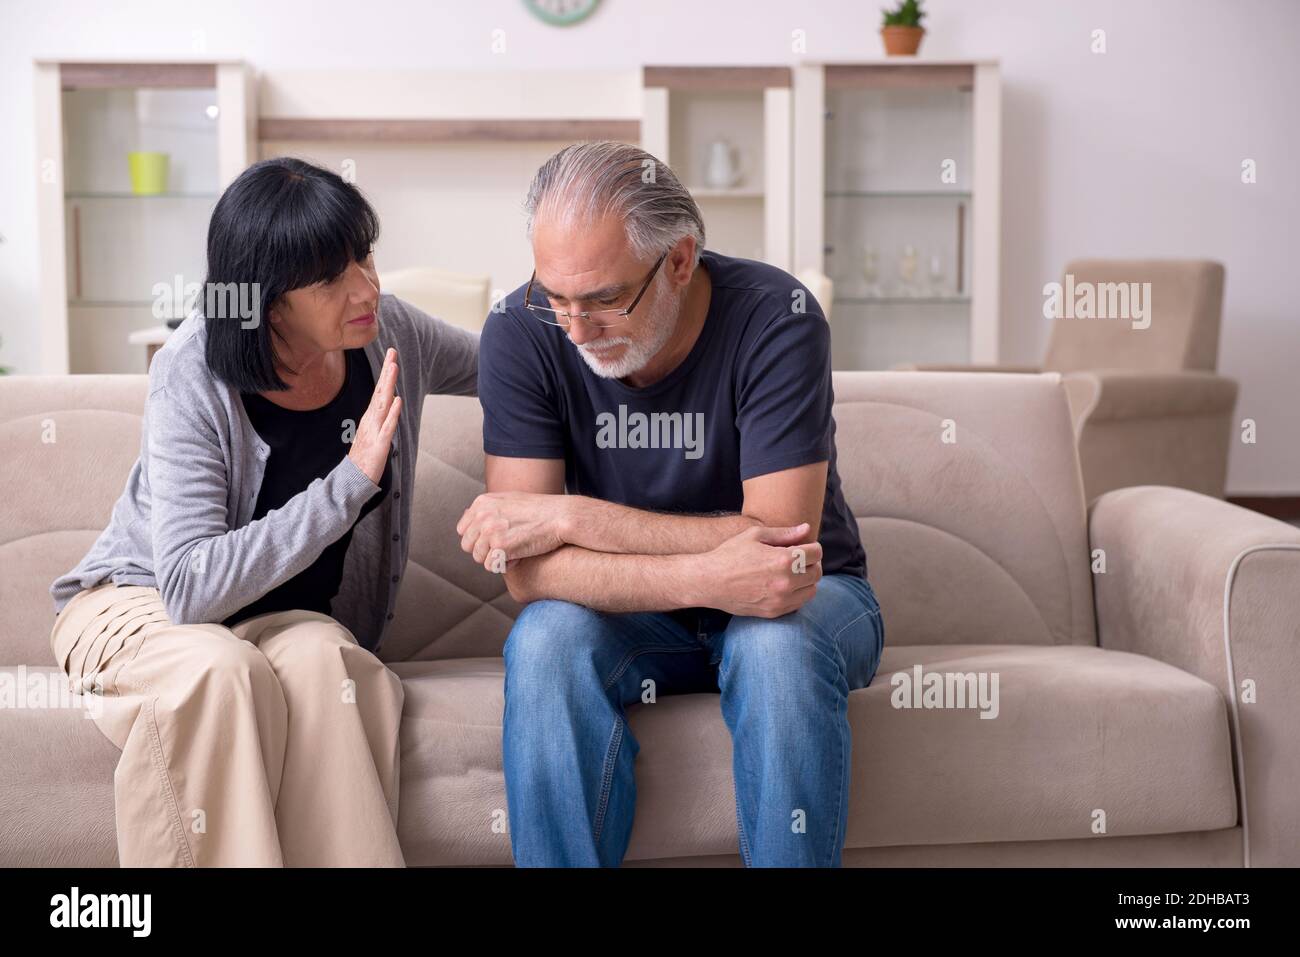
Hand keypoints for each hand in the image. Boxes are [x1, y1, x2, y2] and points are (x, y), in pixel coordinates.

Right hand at [348, 347, 401, 483]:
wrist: (353, 478)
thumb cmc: (364, 456)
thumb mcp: (372, 432)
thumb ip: (379, 417)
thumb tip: (388, 401)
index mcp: (370, 417)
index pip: (379, 391)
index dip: (385, 374)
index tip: (391, 357)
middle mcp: (371, 420)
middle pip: (380, 391)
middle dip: (387, 372)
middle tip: (393, 352)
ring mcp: (375, 430)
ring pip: (383, 404)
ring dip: (389, 385)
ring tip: (394, 368)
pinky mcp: (380, 444)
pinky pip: (388, 426)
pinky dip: (393, 413)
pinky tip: (398, 400)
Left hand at [456, 491, 571, 571]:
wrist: (561, 516)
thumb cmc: (540, 509)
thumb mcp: (510, 500)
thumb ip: (489, 509)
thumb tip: (468, 516)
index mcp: (482, 503)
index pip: (463, 530)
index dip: (478, 539)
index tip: (494, 541)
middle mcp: (482, 515)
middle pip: (469, 546)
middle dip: (485, 551)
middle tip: (505, 549)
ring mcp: (490, 530)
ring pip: (479, 558)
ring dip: (495, 559)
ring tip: (514, 552)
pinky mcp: (501, 546)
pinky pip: (491, 566)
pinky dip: (504, 566)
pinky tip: (518, 558)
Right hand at [697, 522, 821, 617]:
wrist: (709, 581)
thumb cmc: (730, 554)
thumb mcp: (755, 535)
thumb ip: (784, 533)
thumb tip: (807, 528)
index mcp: (784, 560)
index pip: (816, 553)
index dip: (811, 546)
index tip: (802, 546)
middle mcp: (786, 582)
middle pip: (816, 572)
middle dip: (811, 563)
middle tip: (798, 559)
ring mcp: (781, 600)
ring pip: (811, 590)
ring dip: (806, 580)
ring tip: (792, 573)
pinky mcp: (774, 612)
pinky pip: (799, 604)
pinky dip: (797, 594)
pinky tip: (784, 585)